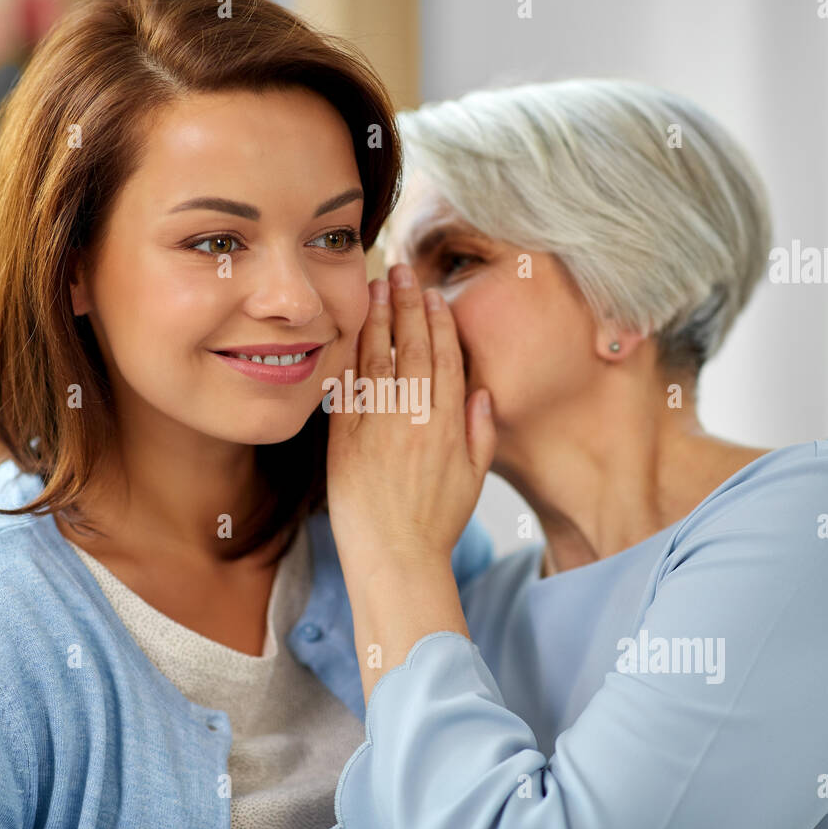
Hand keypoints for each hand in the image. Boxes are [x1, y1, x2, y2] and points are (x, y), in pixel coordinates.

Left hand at [326, 263, 494, 576]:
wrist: (393, 556)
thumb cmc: (436, 523)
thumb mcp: (474, 478)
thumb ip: (480, 431)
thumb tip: (482, 392)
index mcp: (449, 424)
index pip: (446, 358)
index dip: (440, 322)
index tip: (434, 295)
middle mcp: (414, 418)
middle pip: (413, 347)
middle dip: (408, 304)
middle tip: (403, 272)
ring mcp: (377, 426)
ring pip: (379, 359)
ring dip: (377, 318)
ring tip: (375, 286)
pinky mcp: (345, 439)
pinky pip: (349, 388)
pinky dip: (350, 356)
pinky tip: (349, 332)